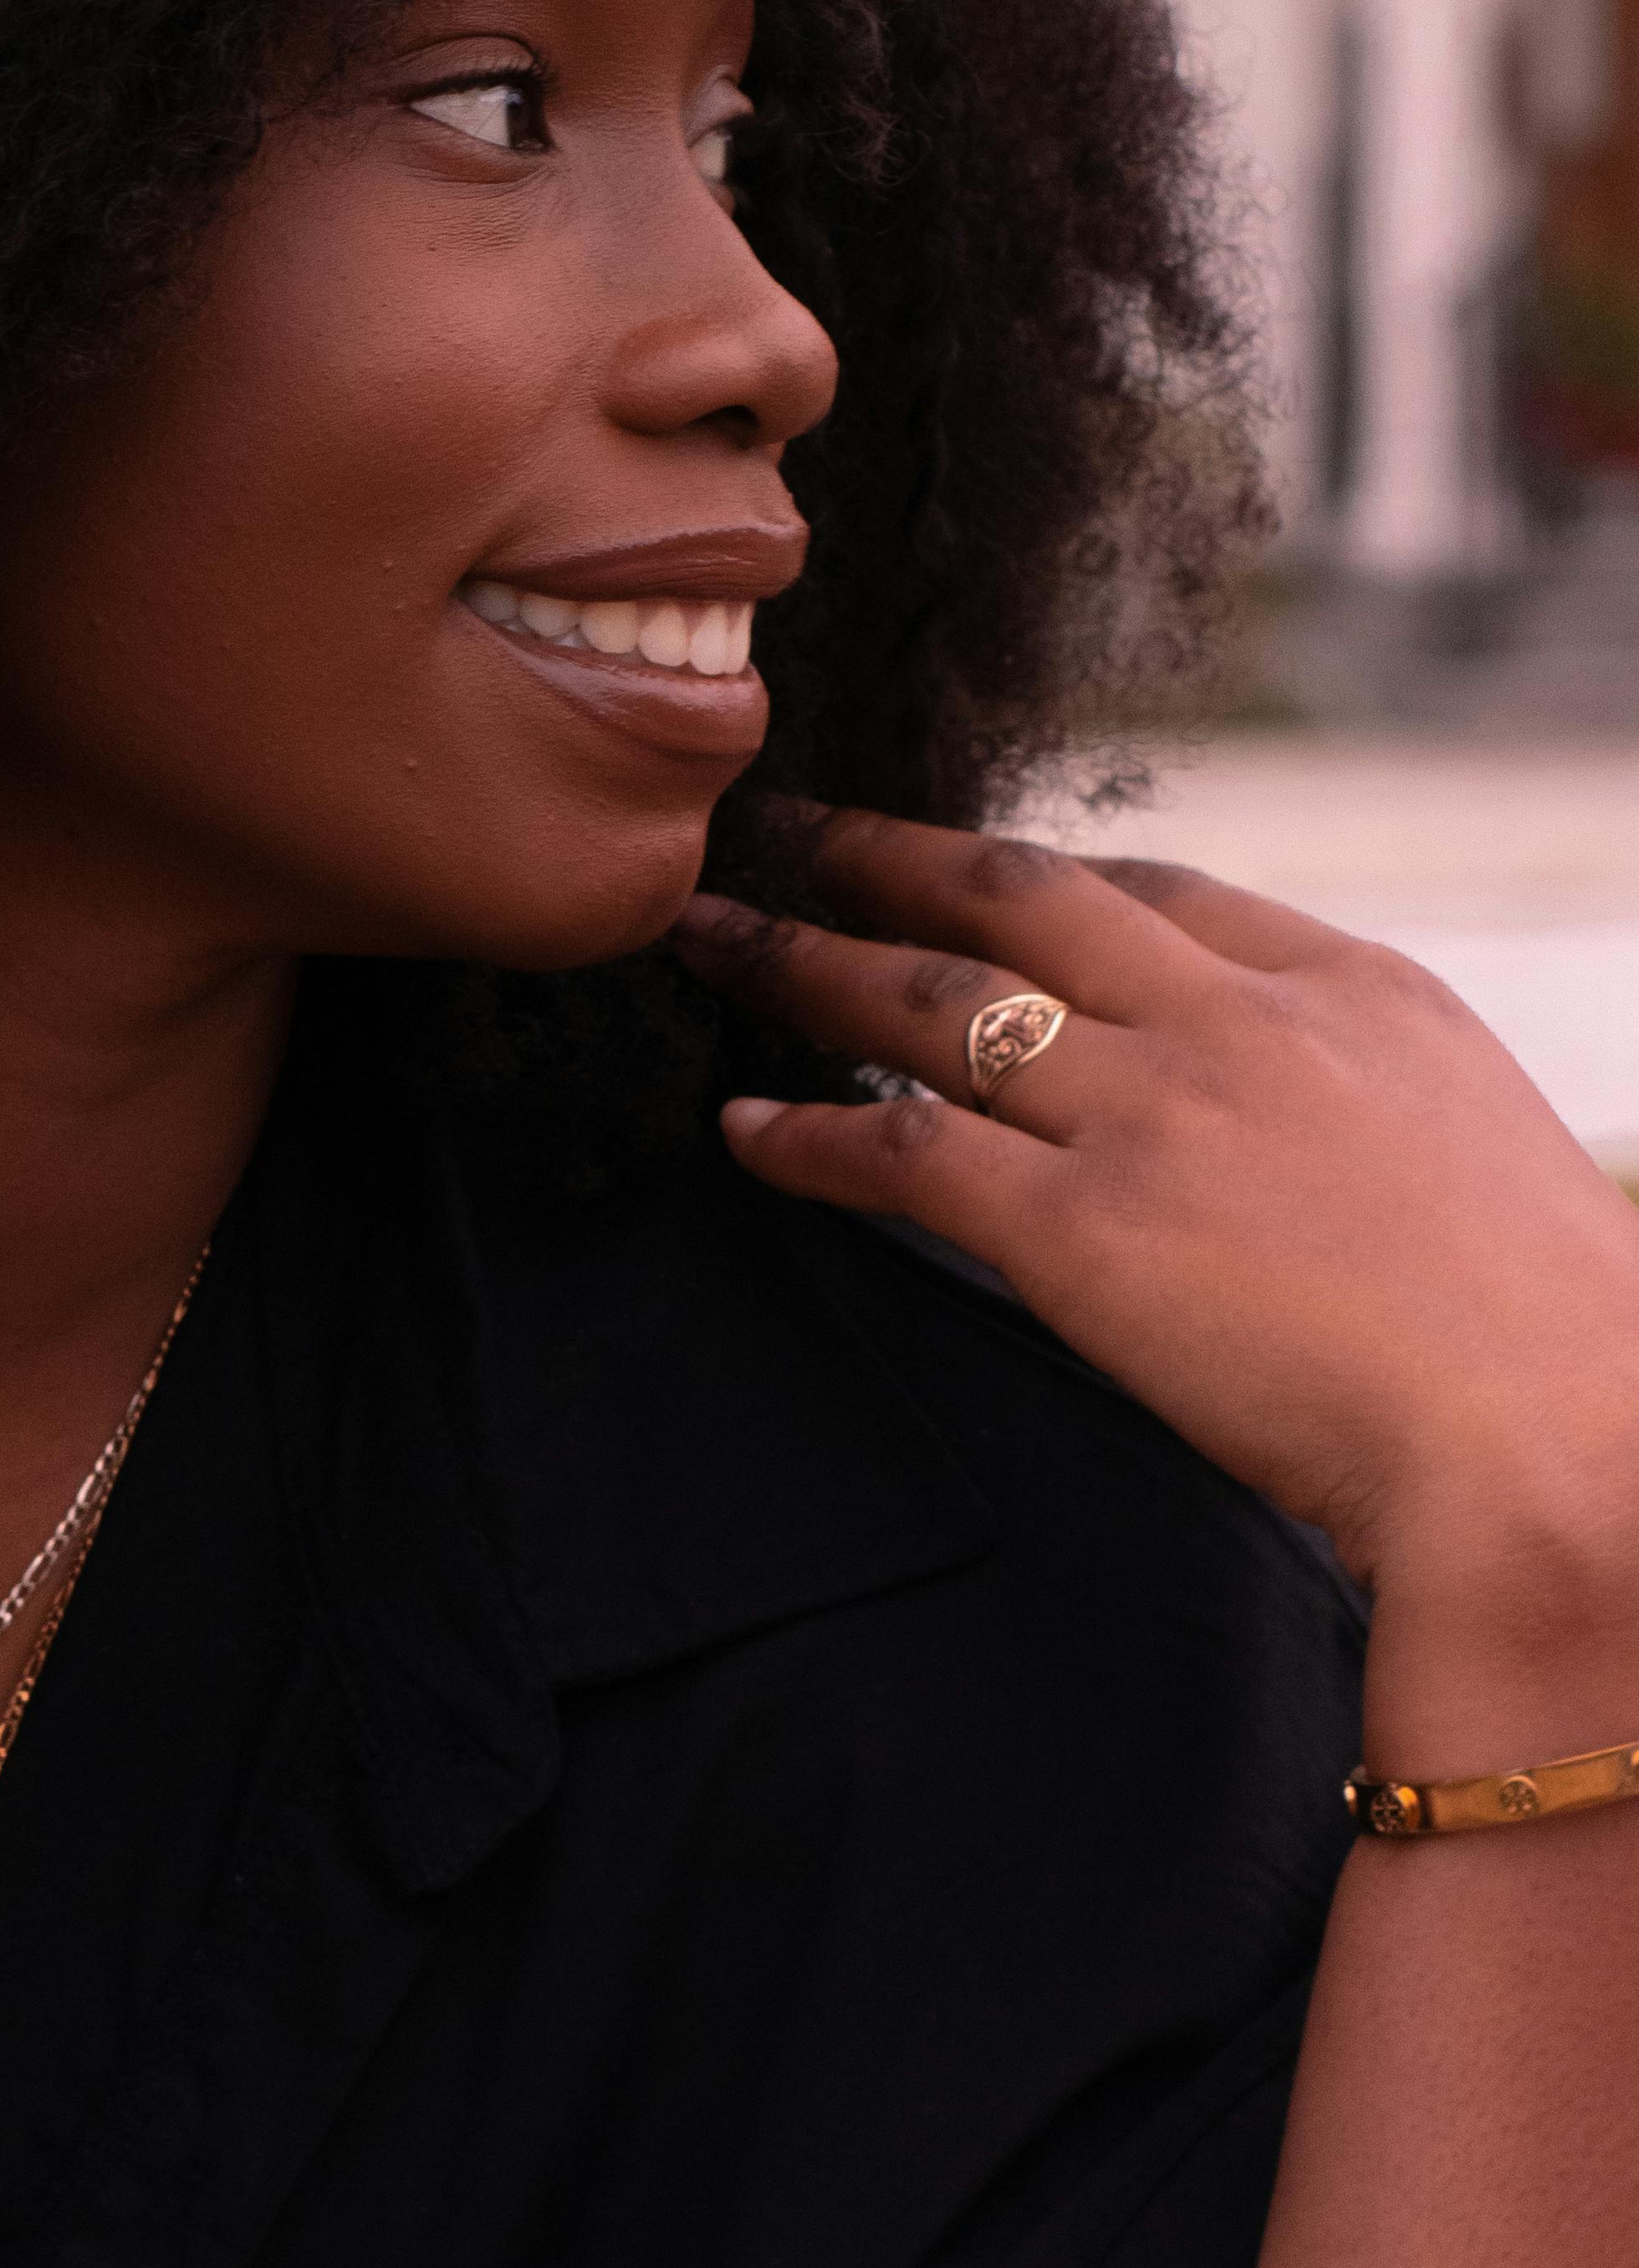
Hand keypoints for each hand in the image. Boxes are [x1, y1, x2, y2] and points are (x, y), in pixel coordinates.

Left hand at [669, 813, 1638, 1650]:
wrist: (1561, 1440)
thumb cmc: (1559, 1350)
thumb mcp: (1487, 1168)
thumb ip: (1379, 1132)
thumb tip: (1337, 1177)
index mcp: (1359, 995)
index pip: (1167, 892)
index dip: (1047, 875)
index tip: (972, 865)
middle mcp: (1241, 1025)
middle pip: (1024, 899)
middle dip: (895, 854)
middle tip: (800, 828)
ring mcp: (1154, 1117)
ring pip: (931, 1001)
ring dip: (802, 960)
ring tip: (713, 936)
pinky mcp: (1084, 1231)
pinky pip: (902, 1155)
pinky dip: (806, 1135)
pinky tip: (741, 1127)